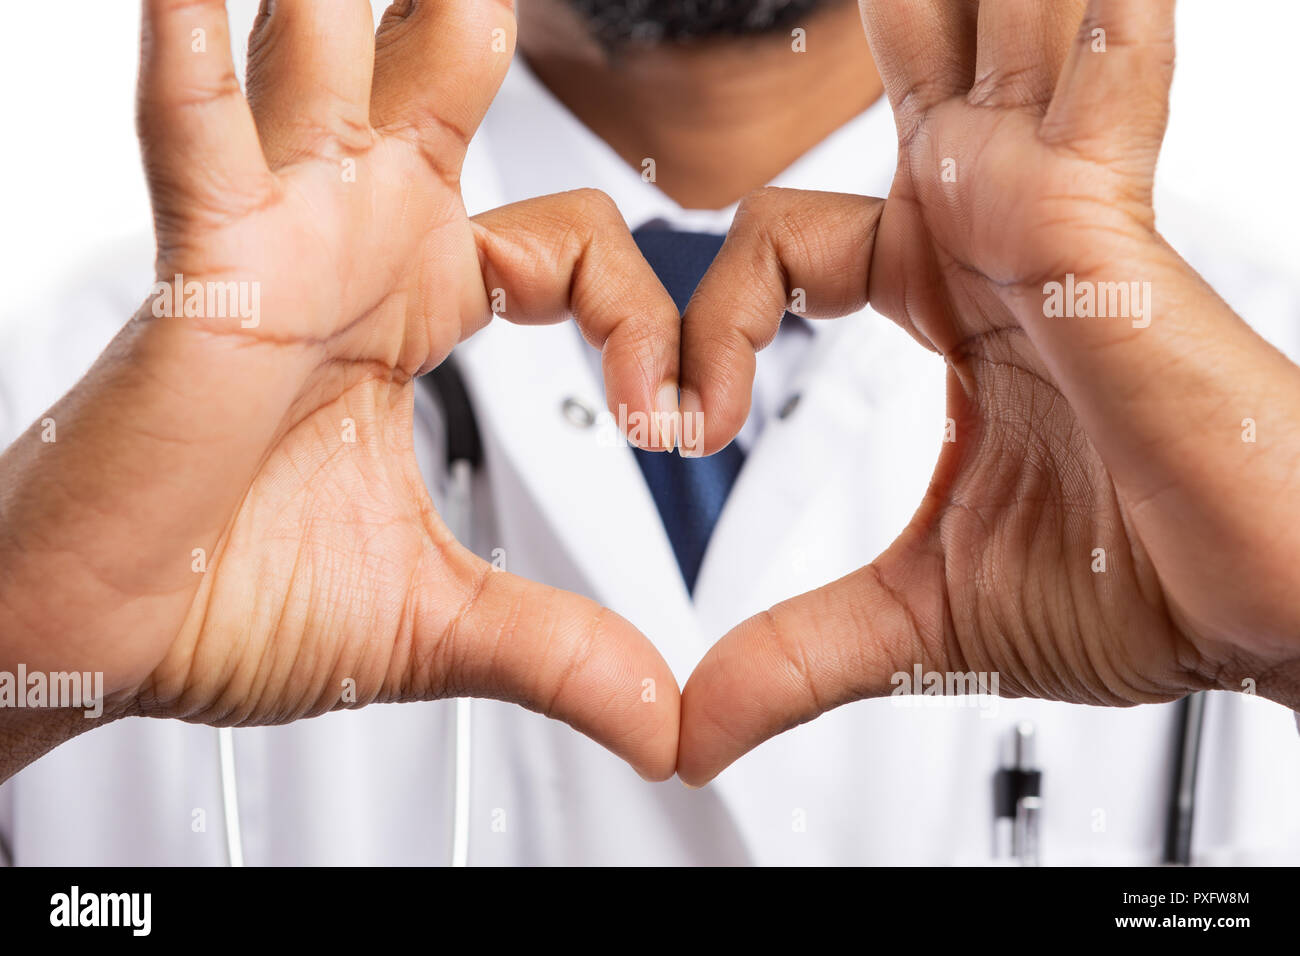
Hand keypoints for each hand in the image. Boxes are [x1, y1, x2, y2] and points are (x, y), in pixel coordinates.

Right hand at [0, 0, 693, 780]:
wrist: (109, 642)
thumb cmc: (235, 599)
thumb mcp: (436, 619)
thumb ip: (560, 650)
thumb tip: (661, 720)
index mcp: (418, 307)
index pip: (577, 241)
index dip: (641, 313)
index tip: (669, 426)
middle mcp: (355, 248)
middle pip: (443, 81)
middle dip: (473, 17)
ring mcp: (279, 243)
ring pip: (323, 64)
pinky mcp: (203, 274)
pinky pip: (197, 139)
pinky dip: (196, 60)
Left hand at [677, 0, 1299, 784]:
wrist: (1263, 607)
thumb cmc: (1139, 581)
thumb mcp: (922, 617)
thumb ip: (798, 651)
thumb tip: (701, 727)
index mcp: (953, 298)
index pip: (782, 247)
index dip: (716, 321)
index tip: (685, 425)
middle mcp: (1000, 236)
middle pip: (919, 79)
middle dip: (896, 20)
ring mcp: (1053, 214)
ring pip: (996, 45)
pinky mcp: (1099, 221)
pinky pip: (1093, 76)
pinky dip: (1086, 18)